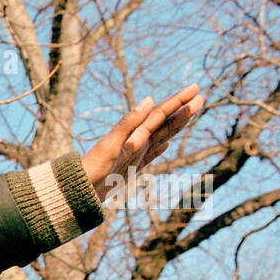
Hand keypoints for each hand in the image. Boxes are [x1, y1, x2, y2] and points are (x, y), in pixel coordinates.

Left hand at [82, 84, 204, 201]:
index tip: (194, 89)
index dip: (177, 101)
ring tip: (189, 113)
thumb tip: (149, 99)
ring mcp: (134, 155)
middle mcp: (136, 141)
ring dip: (175, 125)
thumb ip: (129, 123)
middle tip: (201, 97)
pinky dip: (159, 148)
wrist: (78, 190)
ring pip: (160, 136)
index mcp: (134, 134)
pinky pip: (150, 155)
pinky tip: (166, 144)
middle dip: (182, 110)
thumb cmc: (92, 168)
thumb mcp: (111, 144)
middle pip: (163, 122)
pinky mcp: (130, 169)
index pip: (160, 113)